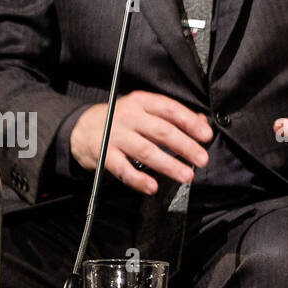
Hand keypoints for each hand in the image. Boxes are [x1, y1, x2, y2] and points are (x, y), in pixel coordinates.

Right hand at [70, 90, 212, 195]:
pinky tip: (152, 186)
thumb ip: (171, 116)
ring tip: (186, 175)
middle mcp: (129, 117)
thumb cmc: (120, 120)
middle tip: (201, 158)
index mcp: (141, 102)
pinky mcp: (103, 155)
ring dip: (169, 165)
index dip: (190, 122)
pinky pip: (123, 169)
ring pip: (146, 151)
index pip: (170, 110)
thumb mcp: (143, 110)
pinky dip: (138, 179)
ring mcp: (115, 136)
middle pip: (161, 131)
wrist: (80, 128)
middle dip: (185, 146)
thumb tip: (201, 123)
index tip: (206, 135)